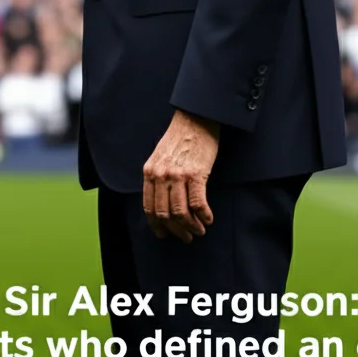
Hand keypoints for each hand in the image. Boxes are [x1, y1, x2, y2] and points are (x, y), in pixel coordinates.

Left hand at [142, 110, 218, 242]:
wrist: (195, 119)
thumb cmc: (180, 137)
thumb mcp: (160, 156)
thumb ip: (158, 177)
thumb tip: (163, 202)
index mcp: (149, 172)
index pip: (149, 207)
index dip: (157, 225)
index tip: (165, 234)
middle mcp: (160, 175)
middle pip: (164, 214)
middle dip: (176, 230)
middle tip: (186, 237)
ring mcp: (177, 175)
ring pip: (181, 213)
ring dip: (191, 227)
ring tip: (199, 230)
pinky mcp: (196, 174)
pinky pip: (198, 204)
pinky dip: (204, 216)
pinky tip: (208, 218)